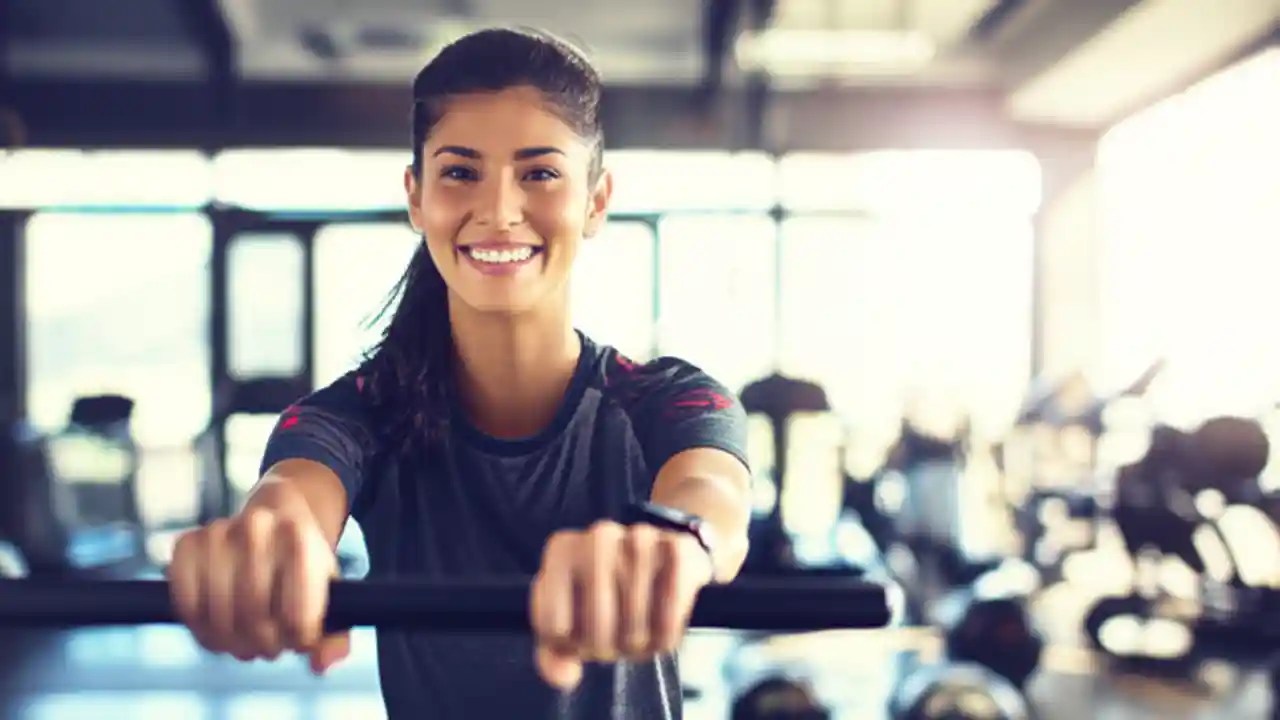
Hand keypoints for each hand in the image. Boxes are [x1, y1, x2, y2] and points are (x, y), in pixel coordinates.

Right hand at [167, 505, 349, 673]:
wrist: (273, 527)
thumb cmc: (303, 570)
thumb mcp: (330, 596)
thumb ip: (335, 636)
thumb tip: (320, 664)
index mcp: (299, 535)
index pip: (297, 612)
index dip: (297, 639)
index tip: (299, 640)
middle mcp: (257, 526)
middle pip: (253, 614)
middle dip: (263, 643)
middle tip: (270, 646)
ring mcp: (218, 532)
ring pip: (218, 614)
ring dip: (231, 642)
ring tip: (247, 642)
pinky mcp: (185, 544)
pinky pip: (186, 604)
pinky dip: (201, 628)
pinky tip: (218, 629)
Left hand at [530, 520, 713, 690]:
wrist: (661, 562)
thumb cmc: (606, 598)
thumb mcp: (571, 624)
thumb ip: (554, 655)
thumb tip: (564, 676)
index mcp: (562, 550)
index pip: (554, 624)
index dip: (571, 646)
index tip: (581, 641)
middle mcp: (598, 536)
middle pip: (597, 624)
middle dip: (608, 648)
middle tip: (615, 646)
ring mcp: (640, 536)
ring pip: (636, 616)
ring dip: (640, 641)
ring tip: (639, 636)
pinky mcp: (678, 545)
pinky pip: (672, 603)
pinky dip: (669, 628)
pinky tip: (664, 629)